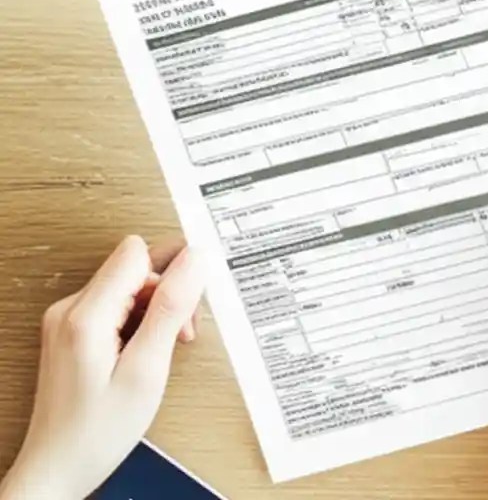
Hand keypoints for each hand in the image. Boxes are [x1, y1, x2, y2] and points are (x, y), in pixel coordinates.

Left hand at [0, 236, 205, 499]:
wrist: (59, 465)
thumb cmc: (97, 431)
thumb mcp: (147, 370)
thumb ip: (170, 309)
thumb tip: (194, 262)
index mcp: (85, 316)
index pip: (137, 254)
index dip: (170, 276)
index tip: (184, 308)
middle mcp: (68, 310)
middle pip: (133, 269)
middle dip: (166, 296)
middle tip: (177, 336)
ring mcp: (66, 320)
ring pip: (127, 287)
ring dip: (154, 312)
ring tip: (160, 350)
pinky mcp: (71, 331)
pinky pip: (114, 306)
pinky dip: (137, 324)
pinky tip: (143, 353)